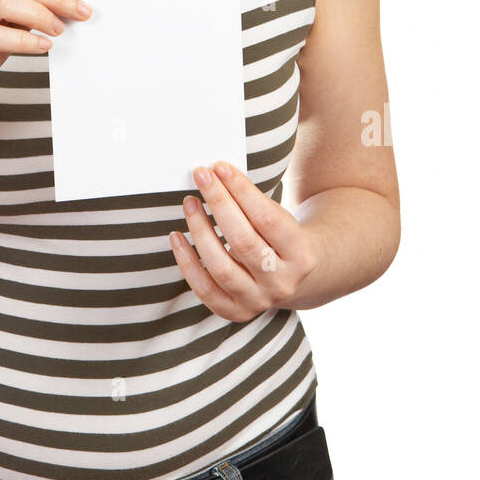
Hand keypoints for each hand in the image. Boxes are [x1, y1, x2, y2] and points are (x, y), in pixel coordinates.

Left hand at [169, 160, 318, 320]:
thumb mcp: (280, 218)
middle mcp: (283, 283)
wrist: (289, 275)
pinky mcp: (235, 311)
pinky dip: (186, 261)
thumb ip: (253, 202)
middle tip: (202, 176)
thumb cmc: (278, 237)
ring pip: (221, 267)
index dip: (241, 190)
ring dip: (200, 230)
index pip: (268, 218)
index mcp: (302, 255)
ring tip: (190, 203)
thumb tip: (216, 175)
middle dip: (219, 203)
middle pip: (243, 242)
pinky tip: (177, 236)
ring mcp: (259, 301)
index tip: (220, 167)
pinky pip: (204, 289)